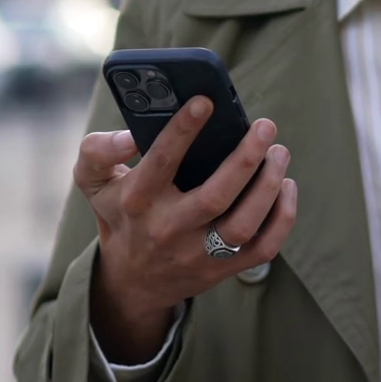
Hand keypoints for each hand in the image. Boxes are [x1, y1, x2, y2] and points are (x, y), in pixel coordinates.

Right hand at [73, 97, 298, 362]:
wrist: (133, 280)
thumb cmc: (120, 214)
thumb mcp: (94, 182)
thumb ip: (98, 150)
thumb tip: (129, 135)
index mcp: (138, 201)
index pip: (161, 162)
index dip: (183, 129)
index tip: (205, 101)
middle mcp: (169, 229)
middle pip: (215, 197)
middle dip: (245, 159)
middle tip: (265, 127)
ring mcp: (199, 254)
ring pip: (244, 224)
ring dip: (268, 185)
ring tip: (279, 152)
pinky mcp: (224, 269)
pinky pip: (263, 248)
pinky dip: (282, 217)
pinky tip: (286, 185)